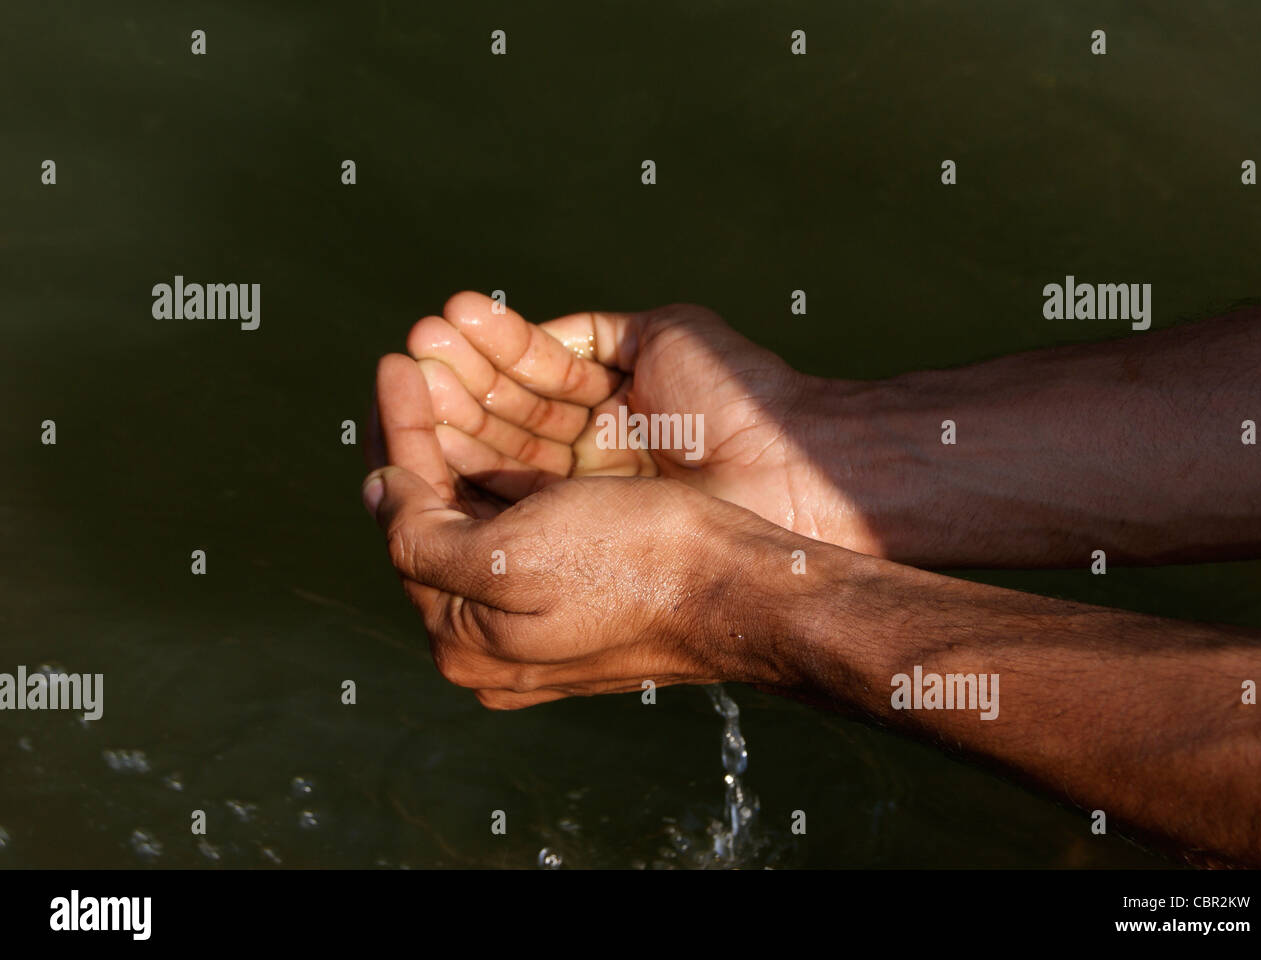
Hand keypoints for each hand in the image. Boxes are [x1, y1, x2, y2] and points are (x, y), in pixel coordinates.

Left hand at [362, 352, 788, 708]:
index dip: (398, 435)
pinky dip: (513, 440)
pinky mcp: (581, 567)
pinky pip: (531, 495)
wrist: (740, 587)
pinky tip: (509, 397)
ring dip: (467, 418)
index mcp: (464, 637)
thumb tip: (377, 497)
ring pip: (483, 493)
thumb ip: (419, 536)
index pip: (405, 520)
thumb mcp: (508, 563)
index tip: (396, 362)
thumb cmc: (634, 571)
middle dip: (429, 421)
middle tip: (419, 352)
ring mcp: (538, 597)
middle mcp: (492, 624)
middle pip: (440, 506)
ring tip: (456, 354)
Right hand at [401, 292, 875, 552]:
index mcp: (614, 408)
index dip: (488, 353)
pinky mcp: (581, 533)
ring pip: (503, 453)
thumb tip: (533, 331)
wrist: (789, 465)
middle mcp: (593, 457)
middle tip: (409, 352)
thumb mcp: (664, 335)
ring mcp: (585, 498)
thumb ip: (596, 331)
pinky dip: (477, 454)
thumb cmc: (740, 394)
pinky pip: (517, 491)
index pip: (533, 380)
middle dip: (458, 382)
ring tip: (411, 369)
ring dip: (454, 411)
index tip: (439, 325)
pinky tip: (435, 416)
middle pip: (509, 417)